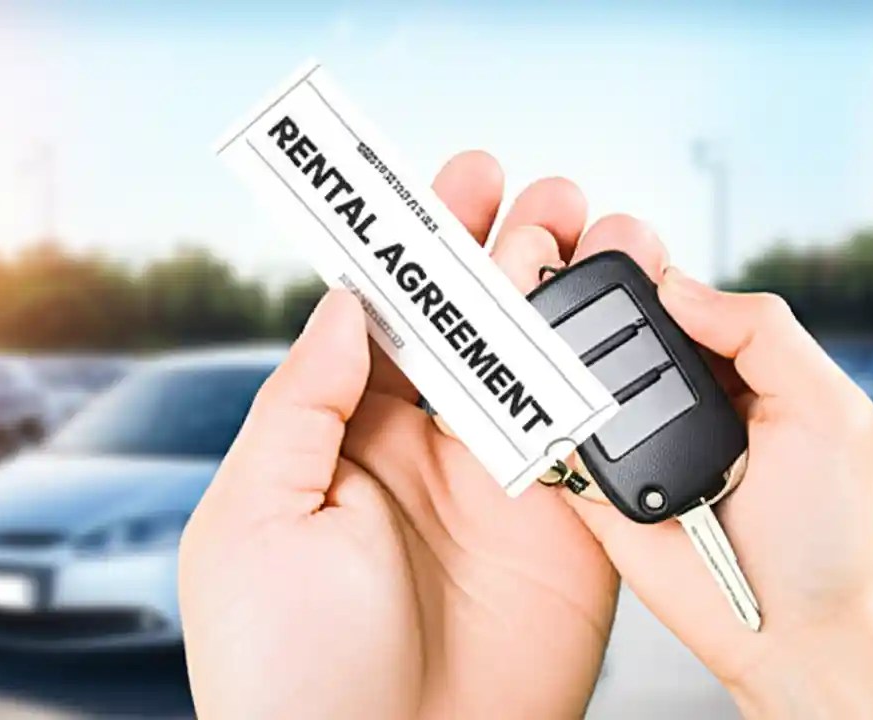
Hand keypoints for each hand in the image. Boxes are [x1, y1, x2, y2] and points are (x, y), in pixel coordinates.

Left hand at [179, 153, 619, 718]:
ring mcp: (496, 488)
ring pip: (535, 364)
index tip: (450, 184)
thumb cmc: (282, 668)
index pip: (384, 318)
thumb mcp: (252, 518)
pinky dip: (610, 374)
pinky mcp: (563, 533)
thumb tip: (345, 303)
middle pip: (469, 326)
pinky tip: (620, 316)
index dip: (417, 248)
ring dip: (563, 293)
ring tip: (585, 229)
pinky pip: (592, 436)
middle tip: (538, 191)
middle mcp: (420, 453)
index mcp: (338, 439)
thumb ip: (300, 403)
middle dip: (502, 251)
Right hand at [491, 211, 872, 713]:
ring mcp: (626, 444)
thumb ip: (762, 332)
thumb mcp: (823, 408)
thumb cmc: (823, 529)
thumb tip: (677, 283)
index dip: (636, 271)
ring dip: (539, 357)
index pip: (669, 301)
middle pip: (607, 334)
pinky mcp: (590, 489)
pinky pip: (546, 444)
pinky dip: (524, 419)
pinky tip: (507, 391)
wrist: (785, 629)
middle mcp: (670, 401)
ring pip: (567, 383)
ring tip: (515, 325)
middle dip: (573, 306)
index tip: (599, 247)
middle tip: (535, 275)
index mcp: (728, 370)